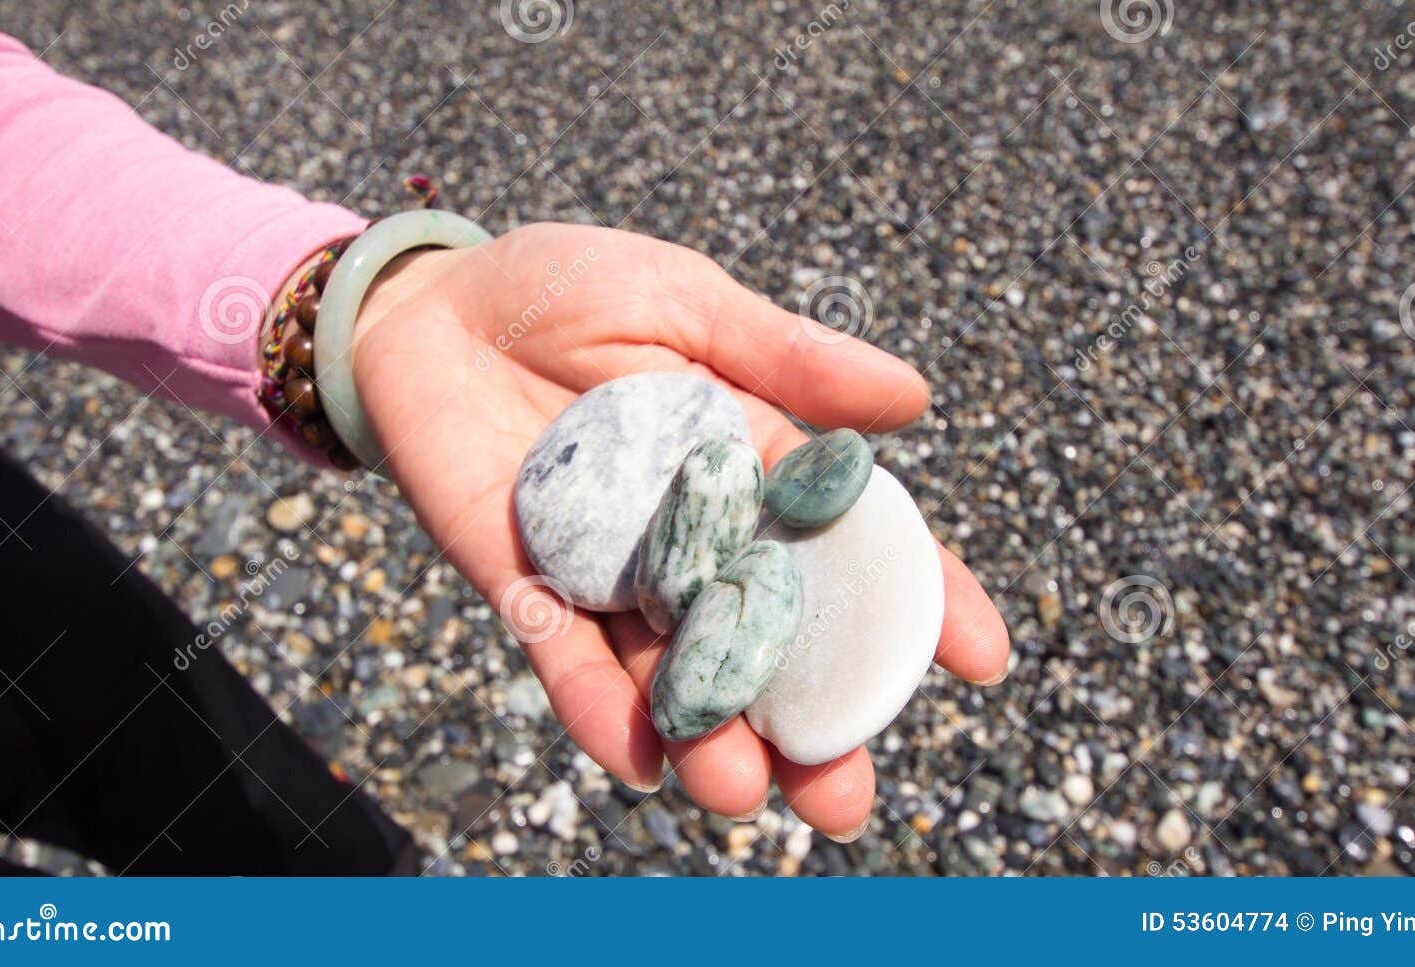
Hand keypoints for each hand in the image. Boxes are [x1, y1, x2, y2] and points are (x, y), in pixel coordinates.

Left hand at [351, 222, 1009, 840]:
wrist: (433, 301)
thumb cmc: (568, 286)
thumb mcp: (686, 302)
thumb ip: (784, 358)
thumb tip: (913, 400)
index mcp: (753, 469)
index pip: (850, 545)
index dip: (917, 601)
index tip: (981, 658)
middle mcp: (693, 539)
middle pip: (768, 641)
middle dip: (810, 722)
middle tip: (845, 798)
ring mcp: (611, 571)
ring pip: (672, 670)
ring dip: (707, 735)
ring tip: (742, 793)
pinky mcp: (526, 585)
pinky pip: (563, 656)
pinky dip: (596, 706)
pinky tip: (639, 758)